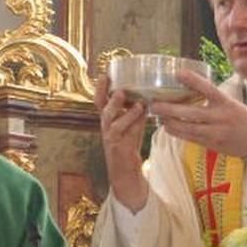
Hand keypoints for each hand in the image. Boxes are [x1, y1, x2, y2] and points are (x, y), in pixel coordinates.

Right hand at [93, 76, 150, 211]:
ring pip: (108, 117)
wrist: (125, 174)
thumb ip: (136, 114)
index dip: (100, 87)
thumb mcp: (133, 127)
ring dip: (116, 104)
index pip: (100, 101)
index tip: (104, 73)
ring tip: (122, 94)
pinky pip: (121, 130)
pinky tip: (139, 110)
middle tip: (107, 78)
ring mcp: (109, 136)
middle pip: (100, 105)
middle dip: (102, 91)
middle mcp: (106, 126)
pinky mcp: (117, 146)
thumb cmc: (129, 148)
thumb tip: (147, 98)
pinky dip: (130, 119)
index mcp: (108, 120)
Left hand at [151, 72, 246, 164]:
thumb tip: (192, 84)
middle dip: (170, 109)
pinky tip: (167, 127)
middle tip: (154, 103)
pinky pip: (191, 138)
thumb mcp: (232, 103)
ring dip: (170, 122)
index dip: (193, 80)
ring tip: (157, 116)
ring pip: (188, 128)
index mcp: (227, 103)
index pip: (209, 89)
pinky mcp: (212, 144)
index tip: (178, 73)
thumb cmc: (244, 118)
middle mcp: (220, 117)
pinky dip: (177, 132)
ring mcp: (216, 132)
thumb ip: (214, 97)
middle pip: (191, 112)